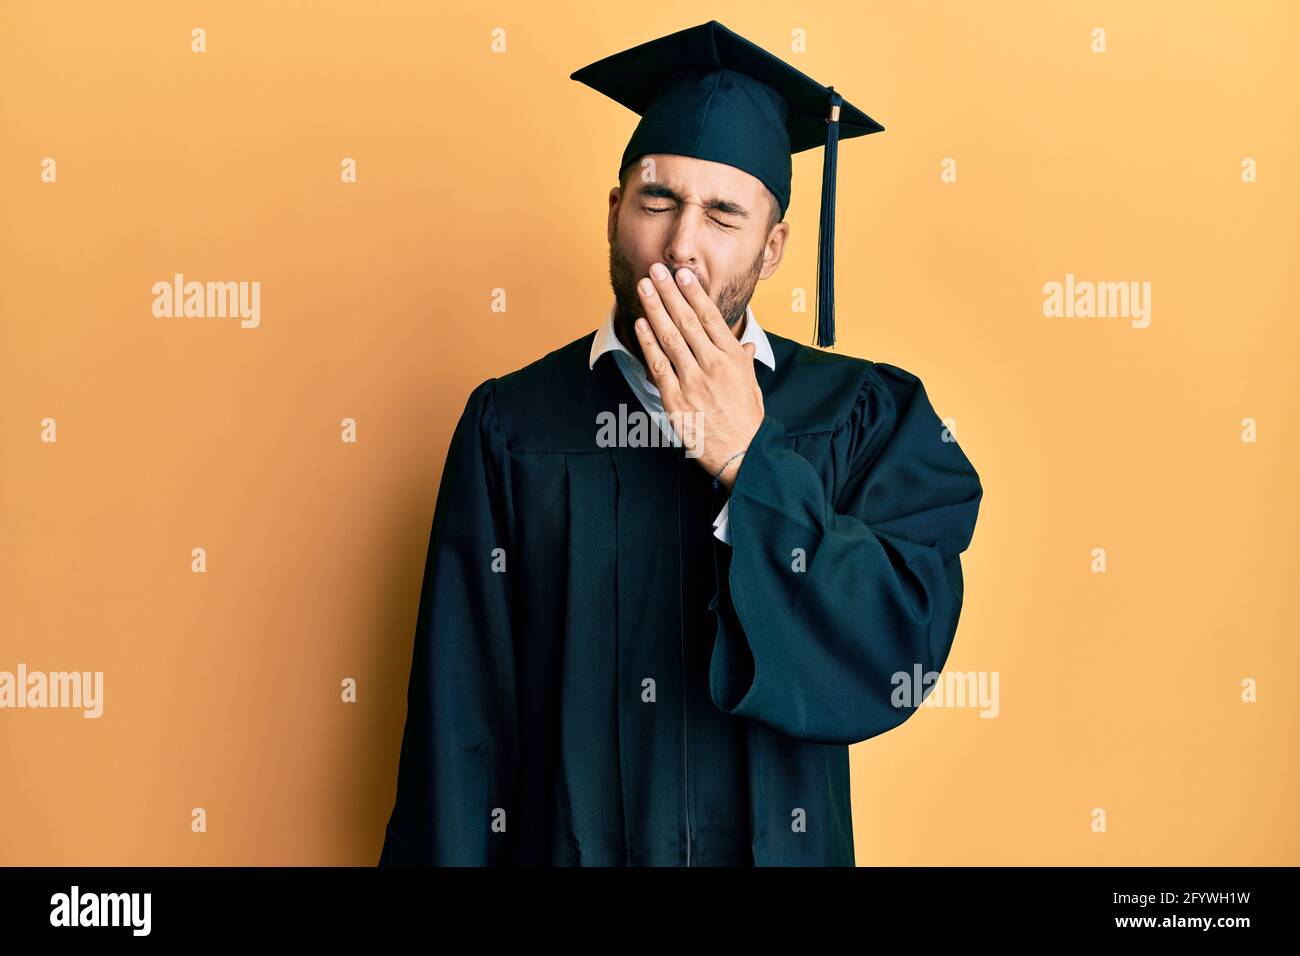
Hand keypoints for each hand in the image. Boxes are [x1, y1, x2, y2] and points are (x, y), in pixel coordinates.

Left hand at [632, 262, 764, 489]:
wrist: (742, 454)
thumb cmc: (747, 420)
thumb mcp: (751, 385)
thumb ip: (743, 361)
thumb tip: (746, 345)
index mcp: (732, 358)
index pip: (710, 318)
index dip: (694, 294)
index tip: (683, 275)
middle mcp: (713, 365)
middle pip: (686, 321)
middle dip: (669, 293)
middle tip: (656, 271)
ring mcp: (693, 382)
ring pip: (670, 338)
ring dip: (655, 309)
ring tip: (644, 288)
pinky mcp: (676, 400)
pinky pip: (659, 365)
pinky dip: (648, 343)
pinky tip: (640, 324)